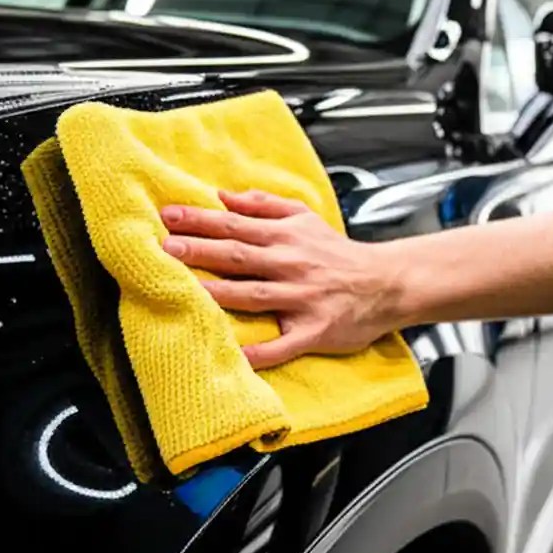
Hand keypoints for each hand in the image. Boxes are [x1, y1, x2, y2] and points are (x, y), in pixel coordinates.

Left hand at [160, 190, 402, 368]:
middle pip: (238, 255)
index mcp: (285, 237)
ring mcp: (301, 299)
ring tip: (187, 288)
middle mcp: (290, 265)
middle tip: (166, 246)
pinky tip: (236, 356)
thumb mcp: (304, 217)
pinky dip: (260, 352)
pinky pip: (282, 344)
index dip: (200, 219)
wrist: (386, 282)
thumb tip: (224, 196)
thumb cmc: (338, 253)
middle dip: (200, 250)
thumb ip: (263, 204)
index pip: (234, 225)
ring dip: (219, 291)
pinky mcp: (313, 330)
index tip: (168, 215)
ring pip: (254, 295)